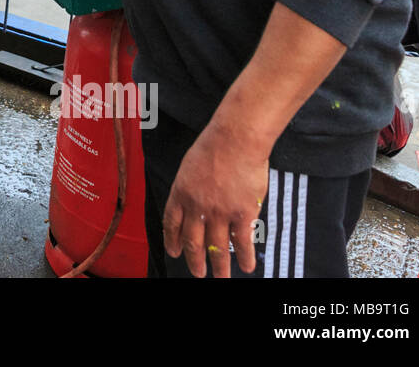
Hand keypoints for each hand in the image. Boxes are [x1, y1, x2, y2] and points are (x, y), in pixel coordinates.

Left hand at [162, 122, 268, 277]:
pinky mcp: (242, 214)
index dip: (172, 240)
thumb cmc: (213, 146)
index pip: (171, 223)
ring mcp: (219, 213)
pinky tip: (246, 267)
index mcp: (180, 193)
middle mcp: (197, 207)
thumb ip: (190, 187)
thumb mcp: (189, 165)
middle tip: (197, 273)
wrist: (235, 140)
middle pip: (193, 241)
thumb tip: (193, 201)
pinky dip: (244, 257)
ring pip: (217, 247)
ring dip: (219, 266)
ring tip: (221, 278)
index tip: (174, 252)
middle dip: (194, 260)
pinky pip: (242, 242)